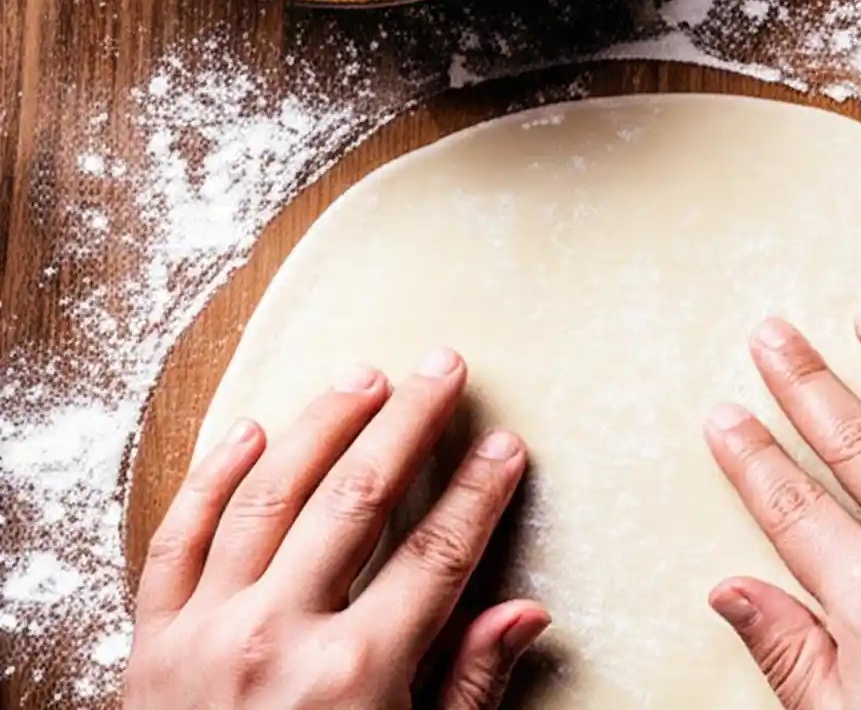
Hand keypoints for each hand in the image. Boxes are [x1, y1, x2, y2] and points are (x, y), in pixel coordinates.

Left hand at [125, 349, 546, 709]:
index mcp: (356, 677)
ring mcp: (207, 633)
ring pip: (270, 495)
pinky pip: (179, 535)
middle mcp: (279, 639)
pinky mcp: (151, 640)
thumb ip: (466, 686)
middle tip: (442, 368)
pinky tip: (251, 429)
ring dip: (322, 425)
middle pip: (359, 499)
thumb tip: (523, 615)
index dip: (479, 491)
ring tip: (363, 378)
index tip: (504, 444)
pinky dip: (213, 474)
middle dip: (410, 423)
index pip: (438, 553)